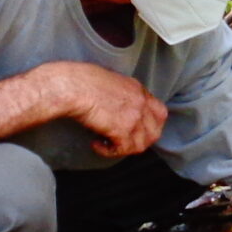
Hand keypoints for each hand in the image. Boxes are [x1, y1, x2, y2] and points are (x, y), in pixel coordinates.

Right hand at [38, 62, 166, 157]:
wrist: (72, 86)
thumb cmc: (81, 80)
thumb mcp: (110, 80)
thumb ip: (120, 93)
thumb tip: (117, 105)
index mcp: (138, 90)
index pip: (159, 112)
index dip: (150, 125)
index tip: (137, 130)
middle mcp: (141, 103)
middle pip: (154, 132)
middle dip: (140, 141)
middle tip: (124, 143)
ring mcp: (134, 117)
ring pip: (140, 145)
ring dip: (122, 148)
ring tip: (106, 144)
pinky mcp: (122, 130)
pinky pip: (122, 150)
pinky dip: (108, 151)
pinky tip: (96, 145)